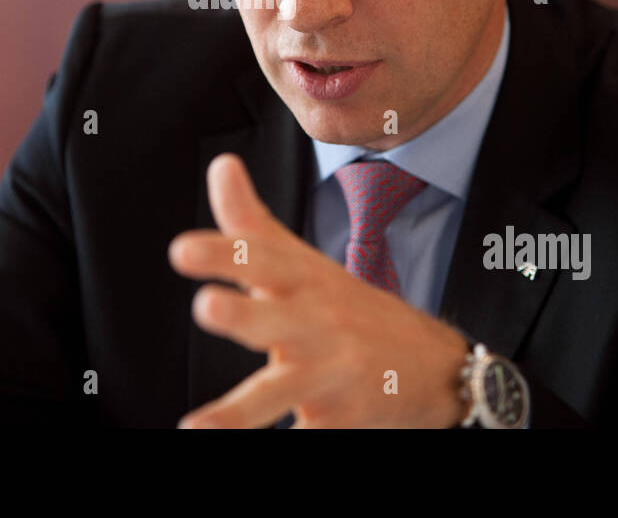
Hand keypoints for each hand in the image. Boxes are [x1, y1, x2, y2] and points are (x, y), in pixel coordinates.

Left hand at [168, 152, 470, 427]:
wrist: (434, 367)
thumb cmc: (346, 309)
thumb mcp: (302, 264)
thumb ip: (250, 223)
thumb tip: (220, 164)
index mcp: (302, 283)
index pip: (262, 260)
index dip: (224, 253)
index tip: (182, 250)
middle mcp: (316, 325)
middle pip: (275, 320)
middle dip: (242, 316)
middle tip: (204, 307)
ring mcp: (330, 376)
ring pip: (280, 393)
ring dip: (238, 412)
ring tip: (193, 429)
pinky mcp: (339, 422)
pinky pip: (306, 436)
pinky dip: (293, 442)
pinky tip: (260, 454)